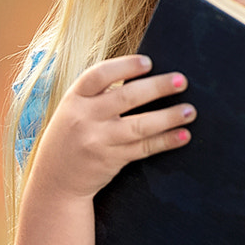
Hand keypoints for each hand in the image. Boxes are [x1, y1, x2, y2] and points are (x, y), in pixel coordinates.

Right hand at [30, 55, 193, 199]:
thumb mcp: (73, 111)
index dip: (125, 66)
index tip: (148, 62)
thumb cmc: (71, 138)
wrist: (55, 182)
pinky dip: (165, 141)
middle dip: (157, 87)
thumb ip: (98, 96)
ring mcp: (97, 141)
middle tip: (182, 81)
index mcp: (74, 99)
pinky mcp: (110, 160)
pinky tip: (183, 135)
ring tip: (190, 111)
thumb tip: (142, 78)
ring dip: (169, 117)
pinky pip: (144, 149)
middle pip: (126, 98)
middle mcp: (84, 118)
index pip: (99, 75)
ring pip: (140, 126)